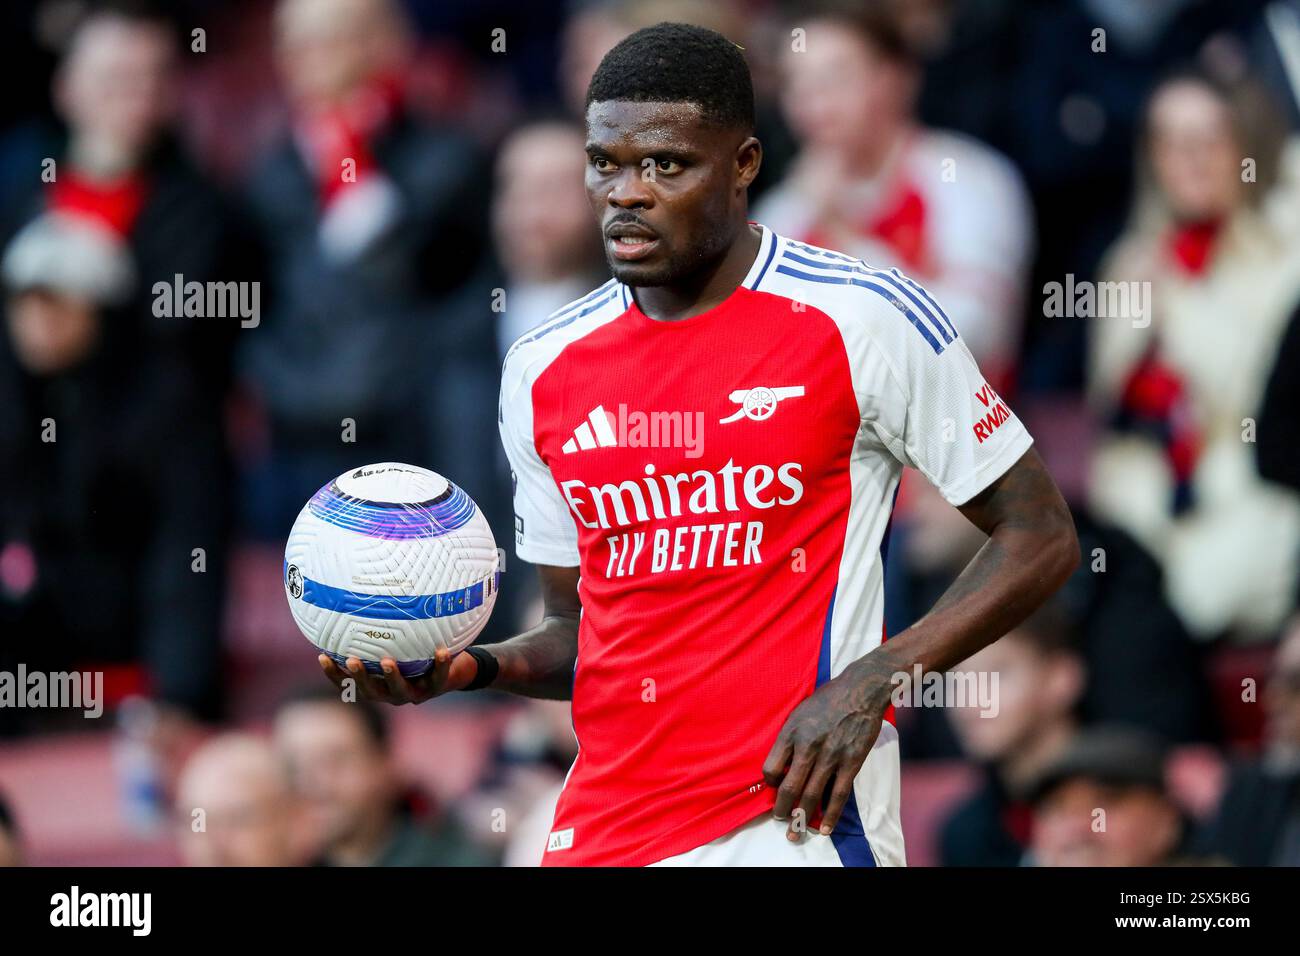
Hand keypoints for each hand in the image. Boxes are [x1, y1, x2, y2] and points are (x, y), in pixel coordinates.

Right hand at [318, 646, 477, 704]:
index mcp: (377, 684)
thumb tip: (355, 600)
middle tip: (353, 660)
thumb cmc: (415, 654)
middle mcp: (391, 693)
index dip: (334, 673)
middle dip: (360, 678)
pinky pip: (438, 676)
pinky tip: (441, 650)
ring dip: (392, 677)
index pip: (348, 683)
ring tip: (387, 661)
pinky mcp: (435, 688)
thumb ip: (378, 633)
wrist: (450, 672)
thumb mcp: (395, 645)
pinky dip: (439, 664)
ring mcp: (413, 693)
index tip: (322, 656)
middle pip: (370, 691)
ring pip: (400, 690)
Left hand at [762, 660, 891, 840]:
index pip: (770, 767)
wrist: (861, 690)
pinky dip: (830, 815)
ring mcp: (830, 756)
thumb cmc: (828, 699)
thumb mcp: (800, 712)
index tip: (774, 785)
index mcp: (791, 732)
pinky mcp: (851, 763)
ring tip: (795, 832)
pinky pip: (838, 795)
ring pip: (811, 795)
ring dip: (801, 817)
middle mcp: (808, 746)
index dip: (769, 782)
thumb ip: (790, 736)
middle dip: (781, 808)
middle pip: (788, 787)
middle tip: (779, 819)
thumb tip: (782, 761)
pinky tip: (824, 828)